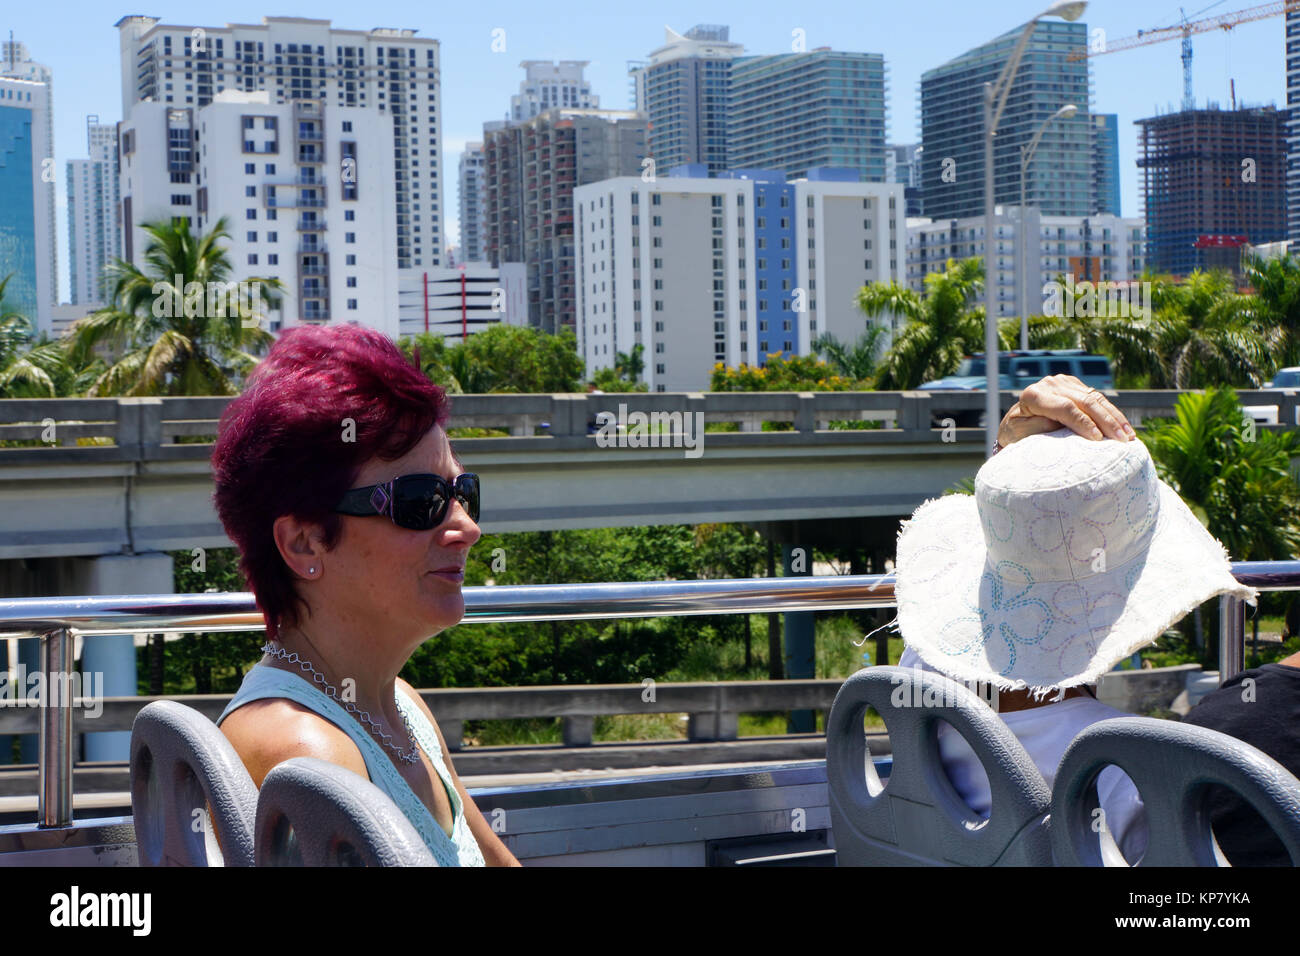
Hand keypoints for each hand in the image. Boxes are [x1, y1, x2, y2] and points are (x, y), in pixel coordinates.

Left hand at [998, 375, 1134, 447]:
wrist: (1017, 424)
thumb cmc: (1017, 434)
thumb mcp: (1022, 434)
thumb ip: (1040, 427)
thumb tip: (1064, 424)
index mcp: (1034, 395)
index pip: (1065, 407)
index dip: (1083, 423)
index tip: (1098, 440)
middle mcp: (1050, 384)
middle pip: (1084, 401)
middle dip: (1106, 422)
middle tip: (1122, 441)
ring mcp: (1064, 382)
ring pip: (1095, 399)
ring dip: (1114, 418)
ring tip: (1129, 437)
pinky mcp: (1075, 386)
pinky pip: (1097, 399)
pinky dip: (1112, 414)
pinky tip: (1125, 428)